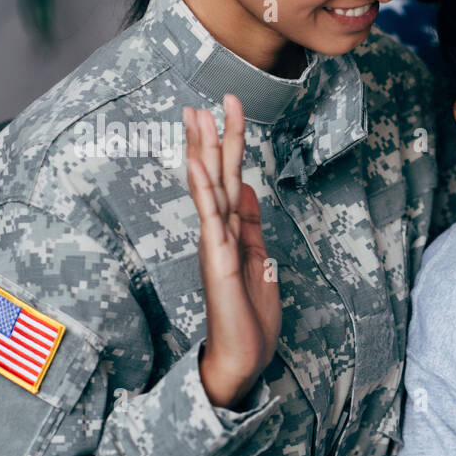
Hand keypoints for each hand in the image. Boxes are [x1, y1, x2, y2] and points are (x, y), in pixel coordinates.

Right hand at [184, 95, 281, 409]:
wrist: (243, 359)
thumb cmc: (250, 318)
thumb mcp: (260, 263)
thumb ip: (252, 227)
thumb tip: (247, 190)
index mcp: (231, 232)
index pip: (229, 179)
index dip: (230, 145)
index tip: (228, 110)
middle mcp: (218, 233)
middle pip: (216, 175)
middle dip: (214, 136)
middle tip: (210, 97)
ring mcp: (214, 245)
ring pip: (209, 188)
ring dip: (204, 150)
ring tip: (197, 115)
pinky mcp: (216, 261)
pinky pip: (208, 218)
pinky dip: (202, 188)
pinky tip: (195, 161)